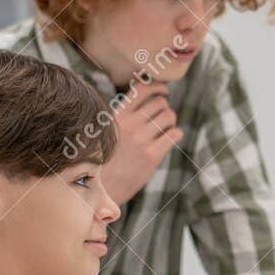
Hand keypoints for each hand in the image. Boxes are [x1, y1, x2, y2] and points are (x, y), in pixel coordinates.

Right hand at [104, 84, 183, 203]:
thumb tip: (145, 94)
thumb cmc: (105, 158)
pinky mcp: (151, 155)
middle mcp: (129, 124)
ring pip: (169, 116)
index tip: (163, 92)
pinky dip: (175, 134)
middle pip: (160, 102)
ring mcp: (141, 139)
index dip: (158, 87)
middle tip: (161, 119)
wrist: (100, 187)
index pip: (142, 88)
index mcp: (117, 115)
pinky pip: (174, 134)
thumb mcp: (107, 130)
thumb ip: (123, 114)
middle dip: (164, 108)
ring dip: (170, 122)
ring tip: (164, 130)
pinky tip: (168, 140)